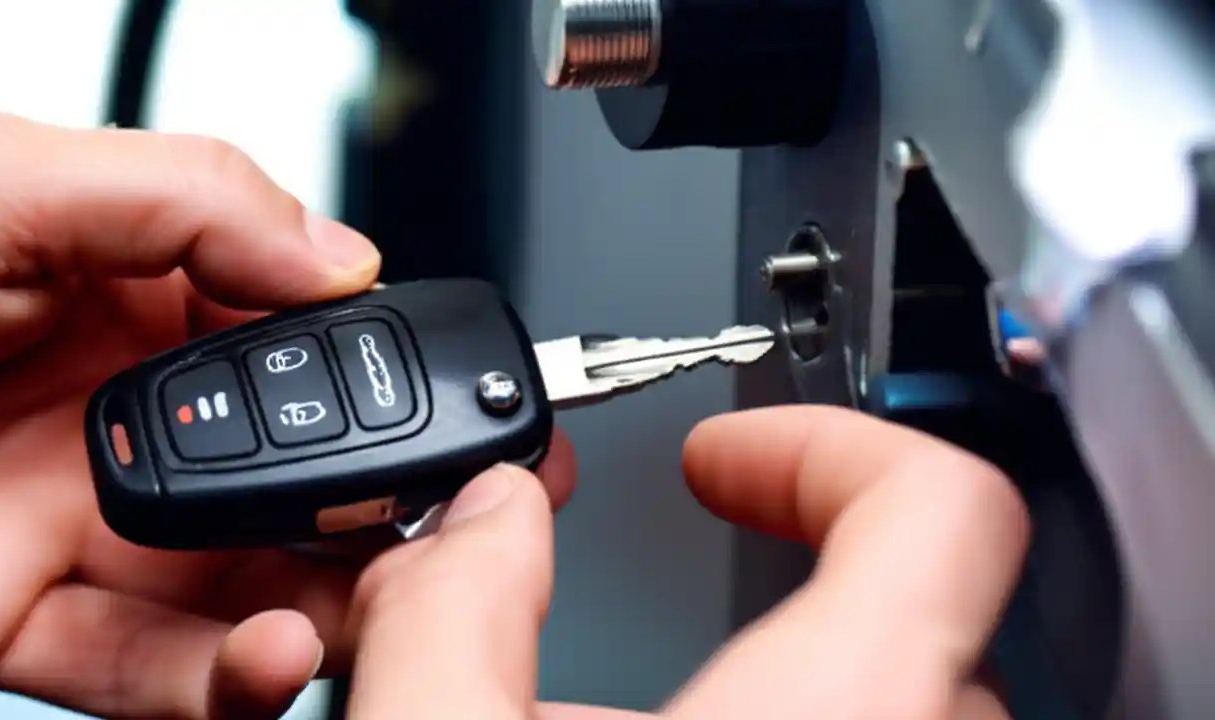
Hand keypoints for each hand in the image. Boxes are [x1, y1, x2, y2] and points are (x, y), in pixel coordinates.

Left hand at [0, 110, 575, 718]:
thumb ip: (192, 197)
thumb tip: (341, 258)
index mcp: (127, 287)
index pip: (294, 331)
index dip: (374, 368)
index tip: (443, 398)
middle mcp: (115, 405)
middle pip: (284, 466)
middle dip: (375, 499)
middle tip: (445, 517)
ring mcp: (77, 517)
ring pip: (242, 574)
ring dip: (326, 595)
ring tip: (380, 596)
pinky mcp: (22, 619)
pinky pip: (151, 663)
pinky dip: (224, 676)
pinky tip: (275, 652)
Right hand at [342, 405, 1029, 718]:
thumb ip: (447, 613)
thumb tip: (470, 523)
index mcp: (840, 710)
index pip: (935, 504)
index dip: (826, 441)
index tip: (732, 455)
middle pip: (901, 606)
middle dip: (773, 563)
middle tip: (673, 559)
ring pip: (880, 697)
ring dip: (762, 675)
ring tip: (613, 696)